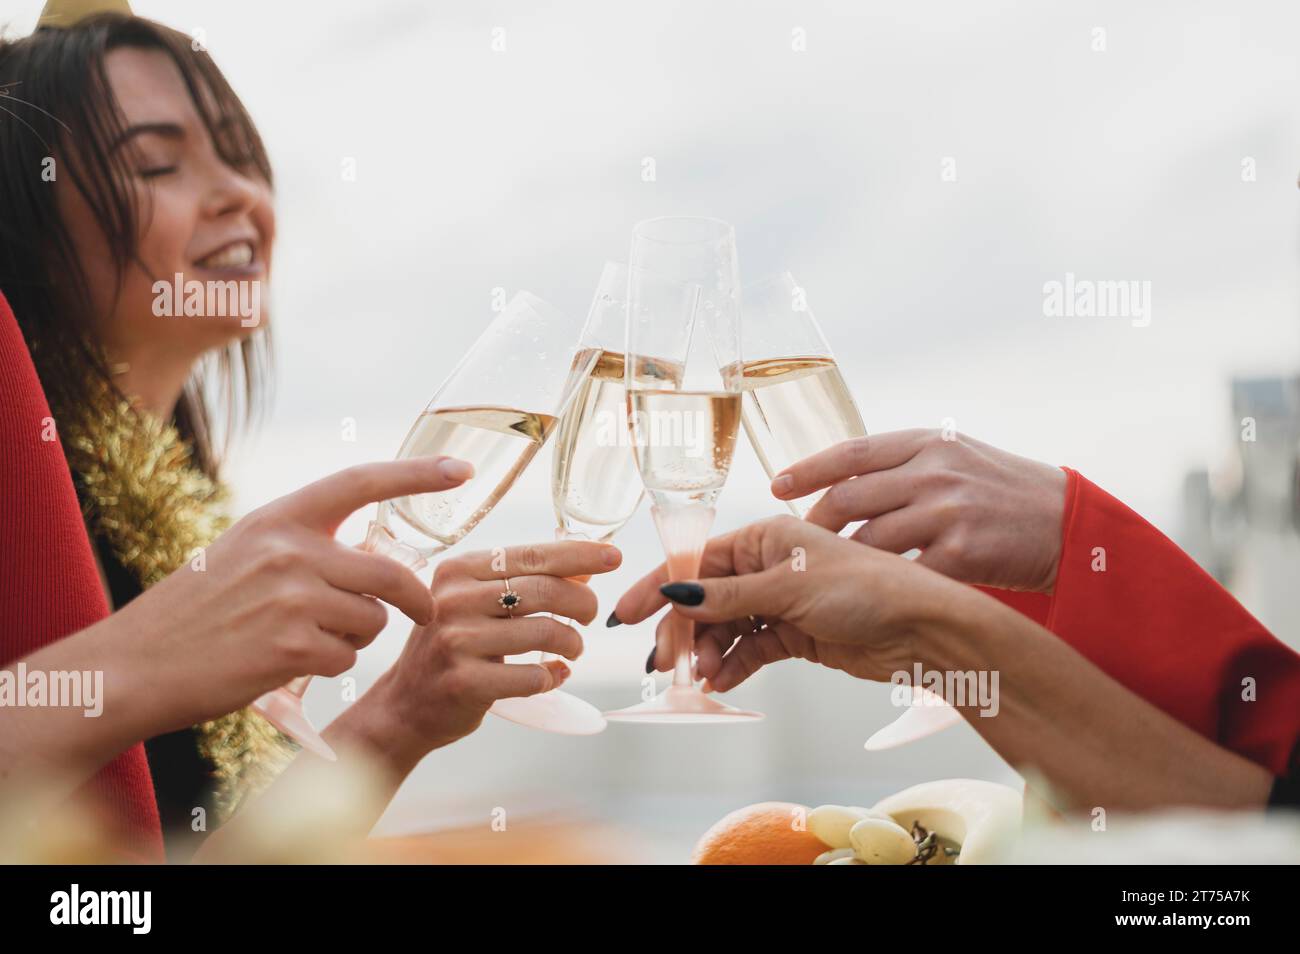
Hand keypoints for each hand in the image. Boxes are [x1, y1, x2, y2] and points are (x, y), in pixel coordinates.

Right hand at [116, 456, 472, 729]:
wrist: (135, 665)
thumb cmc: (195, 612)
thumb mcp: (244, 553)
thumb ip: (305, 546)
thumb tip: (376, 558)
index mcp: (279, 518)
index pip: (361, 481)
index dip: (416, 474)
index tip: (461, 468)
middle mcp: (290, 550)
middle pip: (389, 572)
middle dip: (415, 598)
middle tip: (424, 613)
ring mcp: (292, 598)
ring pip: (372, 620)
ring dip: (357, 638)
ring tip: (310, 641)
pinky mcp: (292, 647)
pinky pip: (348, 658)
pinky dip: (332, 666)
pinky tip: (291, 664)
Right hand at [370, 539, 621, 754]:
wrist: (405, 704)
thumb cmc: (452, 647)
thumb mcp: (479, 604)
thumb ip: (525, 582)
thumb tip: (586, 567)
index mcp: (459, 571)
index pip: (531, 554)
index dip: (578, 554)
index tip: (612, 556)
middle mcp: (453, 600)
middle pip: (544, 590)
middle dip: (582, 602)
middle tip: (590, 615)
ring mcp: (456, 641)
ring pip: (544, 631)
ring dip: (571, 642)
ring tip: (571, 649)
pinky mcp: (464, 682)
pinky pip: (532, 676)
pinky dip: (551, 677)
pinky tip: (550, 676)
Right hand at [613, 515, 970, 690]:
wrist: (923, 631)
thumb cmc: (867, 590)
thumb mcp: (790, 588)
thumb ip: (728, 596)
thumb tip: (674, 594)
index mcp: (766, 538)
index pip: (696, 562)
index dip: (657, 588)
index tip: (625, 615)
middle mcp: (768, 567)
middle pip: (705, 599)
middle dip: (682, 631)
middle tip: (665, 664)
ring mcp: (780, 603)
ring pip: (724, 629)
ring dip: (707, 653)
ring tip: (700, 677)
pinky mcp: (795, 636)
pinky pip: (749, 650)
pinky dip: (733, 665)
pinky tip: (719, 682)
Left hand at [772, 430, 1066, 591]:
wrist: (1068, 524)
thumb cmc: (1006, 492)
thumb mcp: (956, 457)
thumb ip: (905, 463)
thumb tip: (846, 477)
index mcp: (926, 443)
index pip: (851, 453)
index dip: (807, 470)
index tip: (776, 485)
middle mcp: (933, 472)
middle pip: (850, 499)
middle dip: (816, 525)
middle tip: (798, 545)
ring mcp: (947, 512)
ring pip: (869, 540)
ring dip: (841, 561)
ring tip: (825, 575)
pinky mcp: (963, 553)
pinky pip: (904, 574)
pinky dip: (880, 586)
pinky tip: (867, 595)